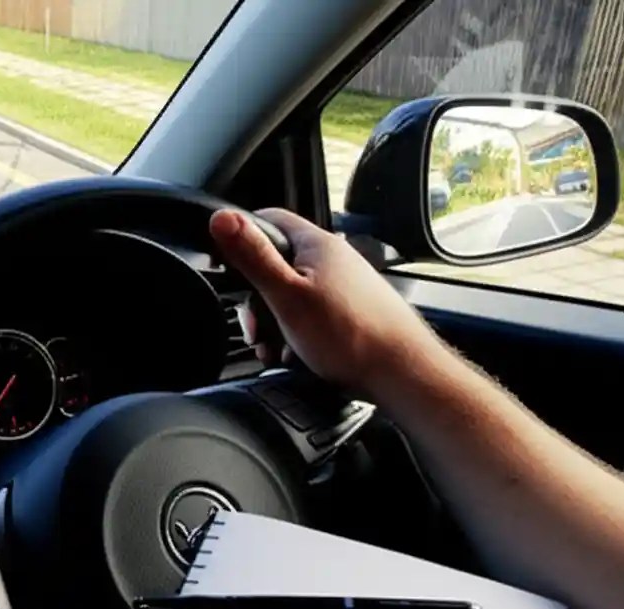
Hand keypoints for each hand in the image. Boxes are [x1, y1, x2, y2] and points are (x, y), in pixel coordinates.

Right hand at [209, 208, 443, 394]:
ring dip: (275, 326)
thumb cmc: (352, 336)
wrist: (402, 374)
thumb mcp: (287, 295)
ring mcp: (343, 287)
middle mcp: (333, 261)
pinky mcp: (350, 313)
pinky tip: (299, 357)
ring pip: (291, 298)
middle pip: (276, 267)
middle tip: (257, 329)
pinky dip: (297, 337)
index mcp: (317, 245)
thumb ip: (253, 257)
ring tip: (278, 350)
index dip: (242, 238)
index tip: (226, 266)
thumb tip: (221, 219)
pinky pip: (310, 318)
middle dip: (258, 301)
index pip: (268, 220)